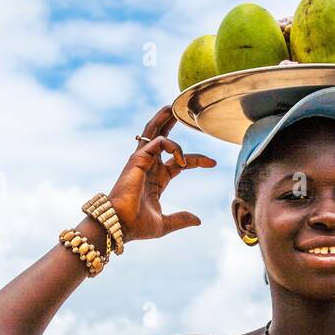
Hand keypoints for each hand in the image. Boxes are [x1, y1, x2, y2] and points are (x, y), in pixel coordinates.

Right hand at [107, 105, 215, 241]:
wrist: (121, 225)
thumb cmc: (137, 226)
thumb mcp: (165, 224)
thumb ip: (181, 219)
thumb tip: (198, 220)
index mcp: (156, 179)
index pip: (178, 162)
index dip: (196, 160)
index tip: (213, 163)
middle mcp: (149, 166)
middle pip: (160, 138)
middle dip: (170, 123)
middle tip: (184, 112)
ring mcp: (142, 161)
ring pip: (153, 132)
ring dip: (164, 119)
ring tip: (175, 108)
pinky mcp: (138, 159)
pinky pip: (158, 142)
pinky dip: (172, 146)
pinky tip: (181, 160)